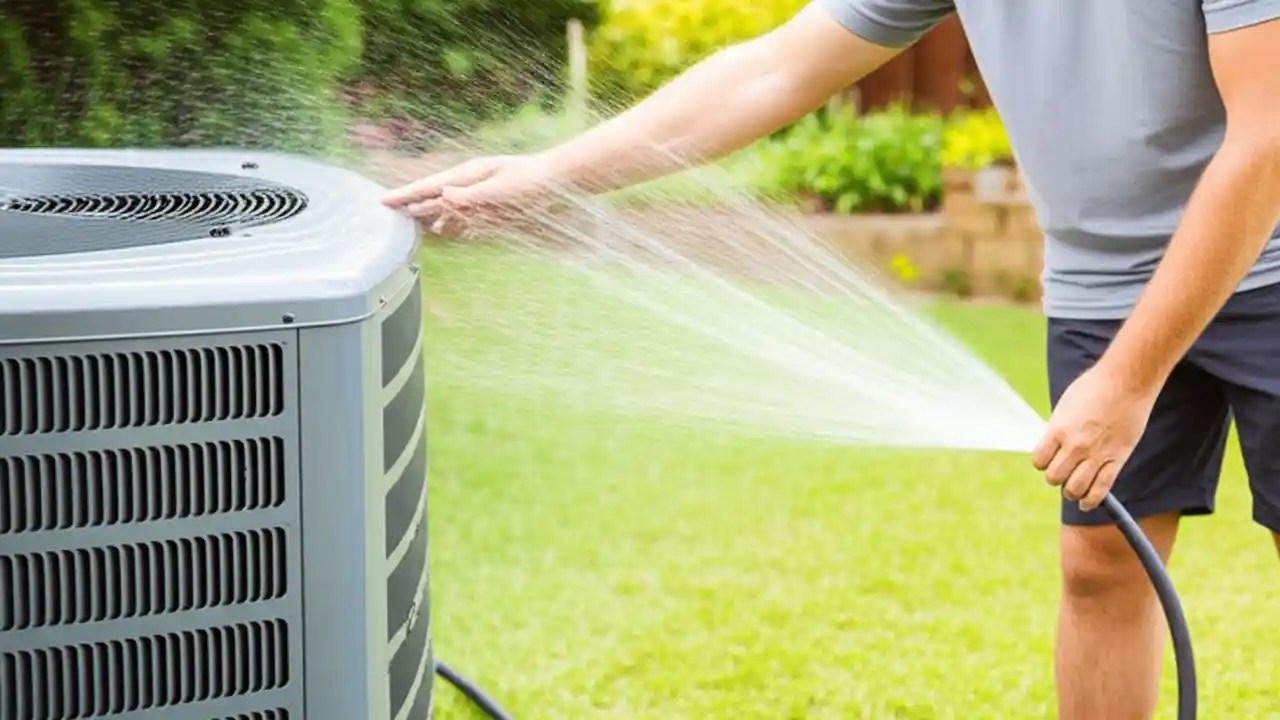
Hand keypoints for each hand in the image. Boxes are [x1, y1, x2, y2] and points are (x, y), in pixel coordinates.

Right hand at [380, 154, 560, 237]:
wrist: (555, 179)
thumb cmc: (529, 181)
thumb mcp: (499, 189)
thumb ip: (470, 196)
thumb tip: (442, 196)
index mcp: (467, 176)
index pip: (428, 187)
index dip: (405, 195)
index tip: (384, 200)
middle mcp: (469, 183)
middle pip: (432, 196)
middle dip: (410, 203)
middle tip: (387, 211)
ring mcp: (479, 193)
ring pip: (446, 206)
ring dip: (429, 215)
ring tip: (411, 223)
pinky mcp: (491, 204)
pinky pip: (464, 215)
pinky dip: (451, 222)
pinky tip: (445, 229)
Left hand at [1032, 364, 1157, 511]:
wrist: (1126, 382)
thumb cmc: (1094, 387)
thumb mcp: (1065, 405)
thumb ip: (1058, 428)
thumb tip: (1052, 445)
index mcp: (1058, 430)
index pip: (1039, 462)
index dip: (1042, 462)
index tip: (1049, 459)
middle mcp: (1075, 445)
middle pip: (1054, 478)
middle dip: (1056, 477)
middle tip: (1064, 471)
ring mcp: (1096, 455)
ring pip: (1074, 489)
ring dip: (1072, 491)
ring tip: (1074, 486)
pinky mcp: (1117, 459)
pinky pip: (1101, 490)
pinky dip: (1091, 501)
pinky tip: (1087, 503)